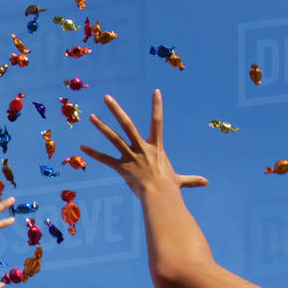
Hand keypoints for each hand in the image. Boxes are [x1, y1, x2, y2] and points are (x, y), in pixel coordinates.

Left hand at [80, 90, 207, 194]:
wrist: (159, 195)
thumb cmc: (169, 189)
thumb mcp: (180, 181)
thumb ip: (191, 180)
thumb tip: (206, 182)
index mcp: (156, 147)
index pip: (157, 122)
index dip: (157, 106)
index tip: (156, 91)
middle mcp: (142, 148)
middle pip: (127, 125)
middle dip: (116, 110)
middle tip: (106, 98)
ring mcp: (130, 157)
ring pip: (114, 138)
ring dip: (102, 127)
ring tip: (91, 116)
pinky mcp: (121, 168)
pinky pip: (105, 159)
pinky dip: (94, 153)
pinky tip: (82, 147)